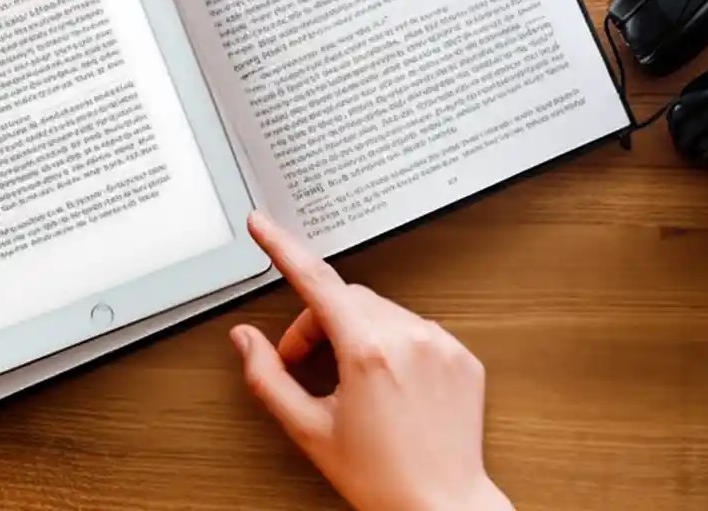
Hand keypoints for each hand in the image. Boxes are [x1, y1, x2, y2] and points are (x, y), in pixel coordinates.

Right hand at [231, 213, 512, 510]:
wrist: (441, 507)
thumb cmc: (381, 478)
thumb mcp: (309, 431)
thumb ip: (269, 377)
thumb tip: (246, 340)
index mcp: (368, 352)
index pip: (315, 281)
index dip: (282, 248)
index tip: (263, 225)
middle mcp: (409, 338)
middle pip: (346, 300)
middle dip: (317, 322)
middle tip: (303, 363)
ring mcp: (440, 344)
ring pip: (381, 311)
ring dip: (356, 332)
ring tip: (349, 381)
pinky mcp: (461, 356)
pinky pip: (416, 329)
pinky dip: (393, 344)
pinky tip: (388, 384)